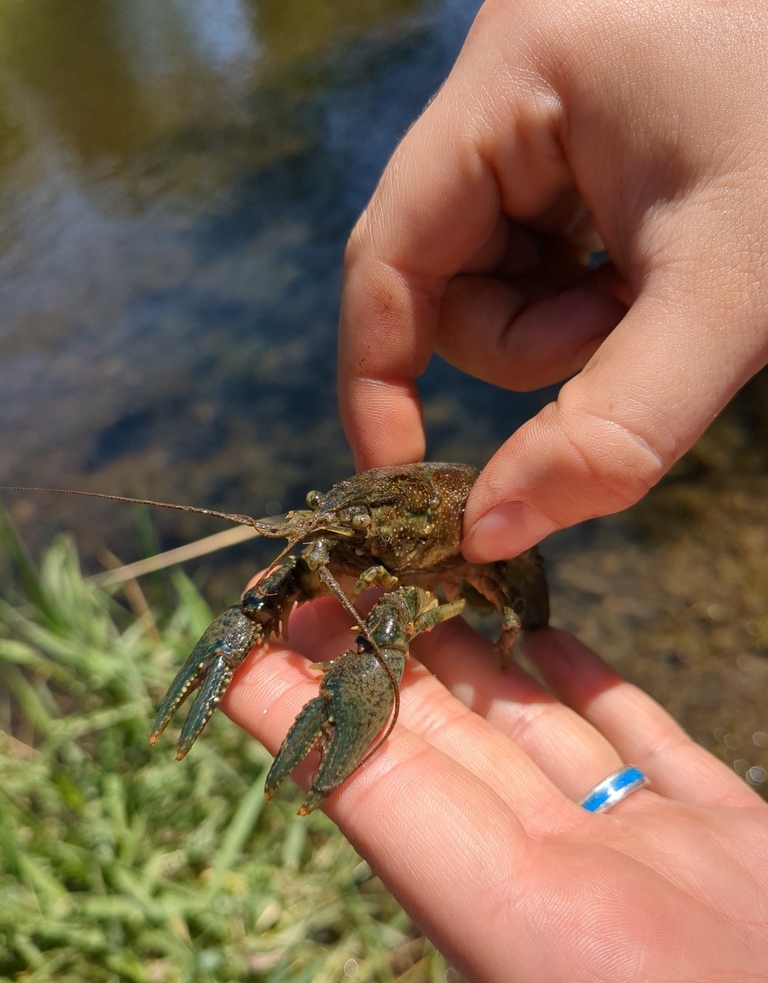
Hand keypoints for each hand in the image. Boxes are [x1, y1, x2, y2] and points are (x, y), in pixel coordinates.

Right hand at [221, 599, 767, 982]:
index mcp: (546, 934)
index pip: (385, 794)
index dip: (300, 719)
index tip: (239, 657)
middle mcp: (598, 862)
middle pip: (446, 741)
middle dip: (360, 670)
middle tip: (301, 604)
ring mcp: (676, 837)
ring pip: (534, 717)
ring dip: (460, 657)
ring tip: (401, 594)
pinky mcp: (744, 836)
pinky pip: (649, 733)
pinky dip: (594, 681)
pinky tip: (554, 635)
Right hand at [339, 0, 767, 560]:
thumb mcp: (723, 299)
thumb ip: (610, 430)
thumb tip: (488, 534)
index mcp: (516, 74)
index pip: (386, 257)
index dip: (377, 382)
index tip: (402, 484)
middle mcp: (506, 77)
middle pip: (444, 278)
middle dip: (528, 338)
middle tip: (620, 323)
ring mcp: (535, 103)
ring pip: (491, 277)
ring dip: (563, 323)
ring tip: (651, 288)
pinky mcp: (566, 135)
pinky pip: (532, 253)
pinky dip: (582, 293)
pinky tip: (645, 269)